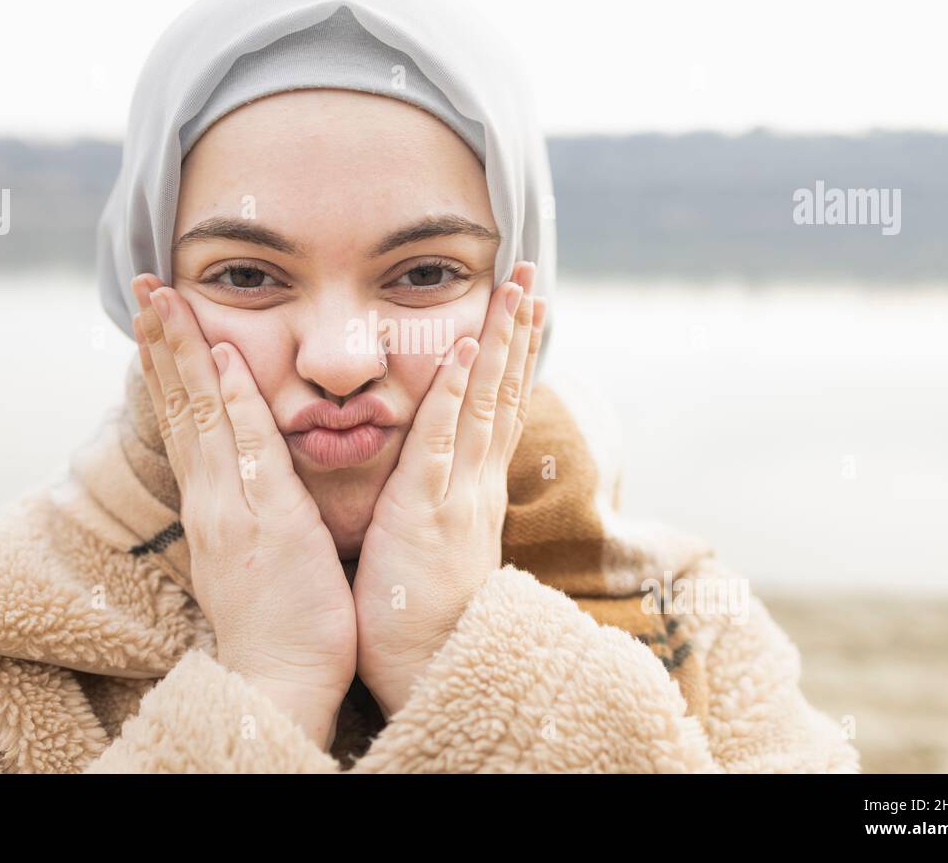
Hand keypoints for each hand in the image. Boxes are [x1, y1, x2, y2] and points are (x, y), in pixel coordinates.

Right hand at [131, 274, 356, 749]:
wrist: (280, 682)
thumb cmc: (280, 620)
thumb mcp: (254, 551)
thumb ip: (247, 506)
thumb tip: (246, 471)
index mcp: (210, 505)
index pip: (182, 421)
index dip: (168, 367)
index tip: (158, 318)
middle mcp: (210, 500)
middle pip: (179, 407)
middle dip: (162, 343)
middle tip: (145, 284)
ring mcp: (232, 510)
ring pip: (201, 417)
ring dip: (184, 354)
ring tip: (166, 300)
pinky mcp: (267, 523)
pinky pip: (250, 451)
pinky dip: (235, 403)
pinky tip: (227, 359)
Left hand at [353, 261, 545, 717]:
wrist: (426, 672)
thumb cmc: (416, 616)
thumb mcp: (430, 548)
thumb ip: (435, 506)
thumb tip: (432, 480)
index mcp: (472, 492)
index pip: (496, 412)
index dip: (510, 359)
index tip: (522, 313)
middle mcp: (476, 484)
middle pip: (503, 393)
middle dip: (517, 332)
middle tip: (530, 275)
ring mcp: (459, 494)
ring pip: (486, 403)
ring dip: (500, 342)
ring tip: (515, 289)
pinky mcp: (429, 510)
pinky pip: (445, 439)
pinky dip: (455, 392)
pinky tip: (462, 348)